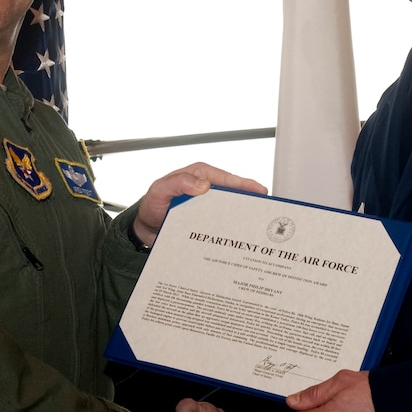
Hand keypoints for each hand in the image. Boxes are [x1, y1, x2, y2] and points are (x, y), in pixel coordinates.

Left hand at [133, 163, 266, 248]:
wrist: (145, 229)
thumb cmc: (152, 205)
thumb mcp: (159, 190)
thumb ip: (177, 183)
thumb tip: (203, 184)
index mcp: (199, 175)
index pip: (227, 179)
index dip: (245, 185)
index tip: (258, 191)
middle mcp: (207, 188)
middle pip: (234, 193)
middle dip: (251, 201)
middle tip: (265, 211)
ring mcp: (209, 205)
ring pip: (231, 208)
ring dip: (243, 216)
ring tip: (259, 225)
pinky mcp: (208, 219)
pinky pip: (223, 221)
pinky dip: (233, 227)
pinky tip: (241, 236)